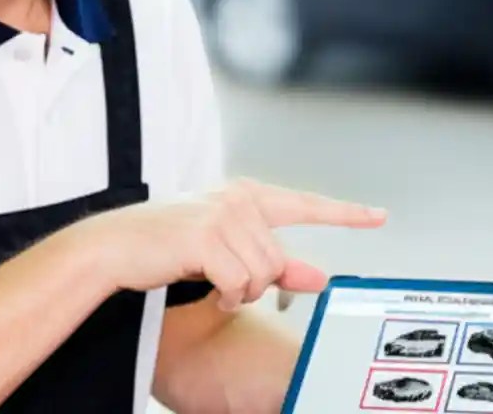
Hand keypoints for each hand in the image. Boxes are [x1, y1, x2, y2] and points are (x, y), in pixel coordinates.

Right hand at [73, 179, 385, 309]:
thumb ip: (275, 264)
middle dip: (257, 283)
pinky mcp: (205, 235)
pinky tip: (204, 286)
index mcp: (247, 195)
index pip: (306, 204)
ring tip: (210, 280)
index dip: (346, 213)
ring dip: (239, 291)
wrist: (114, 247)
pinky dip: (226, 296)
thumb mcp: (227, 251)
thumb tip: (320, 278)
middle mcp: (239, 199)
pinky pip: (240, 283)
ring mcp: (222, 214)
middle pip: (279, 260)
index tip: (379, 216)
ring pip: (263, 274)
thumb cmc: (169, 248)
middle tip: (224, 281)